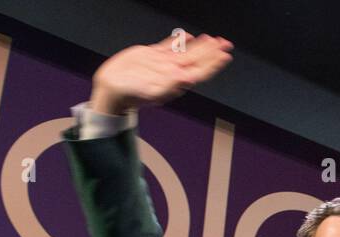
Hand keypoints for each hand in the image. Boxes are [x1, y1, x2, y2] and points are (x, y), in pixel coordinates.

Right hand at [89, 32, 232, 115]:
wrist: (113, 89)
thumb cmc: (131, 95)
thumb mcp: (152, 91)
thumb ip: (172, 84)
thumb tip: (191, 78)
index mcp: (176, 80)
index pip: (201, 70)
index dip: (214, 63)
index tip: (225, 56)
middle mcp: (173, 71)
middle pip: (198, 59)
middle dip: (213, 52)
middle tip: (226, 43)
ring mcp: (164, 62)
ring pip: (187, 52)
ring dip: (201, 46)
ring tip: (213, 39)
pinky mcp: (152, 55)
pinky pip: (170, 46)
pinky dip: (180, 41)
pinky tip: (188, 36)